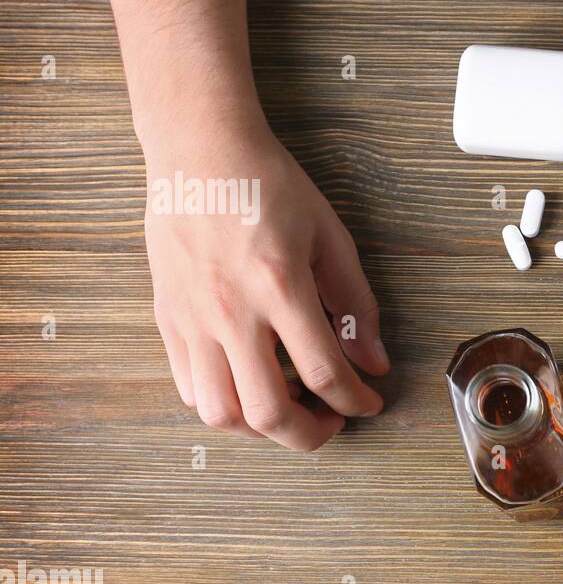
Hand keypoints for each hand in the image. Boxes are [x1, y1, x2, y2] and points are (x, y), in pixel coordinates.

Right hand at [145, 120, 388, 449]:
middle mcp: (230, 311)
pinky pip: (188, 387)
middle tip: (331, 421)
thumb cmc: (267, 185)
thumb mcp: (330, 237)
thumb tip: (375, 362)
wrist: (200, 149)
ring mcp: (191, 318)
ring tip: (289, 404)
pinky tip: (250, 384)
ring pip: (220, 413)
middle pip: (267, 412)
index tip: (368, 403)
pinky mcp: (166, 318)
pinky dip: (223, 404)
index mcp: (279, 287)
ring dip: (261, 427)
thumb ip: (356, 304)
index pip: (324, 373)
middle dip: (309, 434)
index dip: (355, 401)